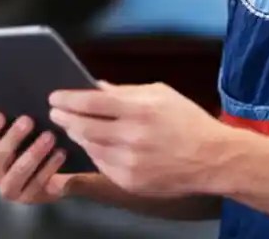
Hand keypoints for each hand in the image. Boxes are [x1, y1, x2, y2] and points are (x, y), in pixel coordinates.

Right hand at [0, 113, 74, 203]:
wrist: (55, 173)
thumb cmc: (34, 141)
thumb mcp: (25, 131)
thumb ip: (20, 119)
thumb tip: (27, 97)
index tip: (0, 115)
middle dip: (13, 137)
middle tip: (29, 120)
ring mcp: (10, 187)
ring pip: (18, 171)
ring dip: (33, 153)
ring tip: (49, 137)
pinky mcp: (28, 197)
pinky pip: (37, 182)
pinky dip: (49, 167)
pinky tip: (60, 153)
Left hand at [49, 81, 229, 196]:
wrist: (213, 158)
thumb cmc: (187, 121)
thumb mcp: (159, 94)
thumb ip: (124, 91)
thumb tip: (95, 87)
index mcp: (139, 110)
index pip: (89, 103)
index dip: (67, 99)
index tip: (55, 96)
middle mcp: (131, 137)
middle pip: (83, 127)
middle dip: (64, 118)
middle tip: (56, 112)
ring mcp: (130, 163)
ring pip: (89, 147)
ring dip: (77, 135)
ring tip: (73, 126)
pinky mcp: (130, 181)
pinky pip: (102, 164)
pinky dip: (95, 152)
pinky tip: (95, 144)